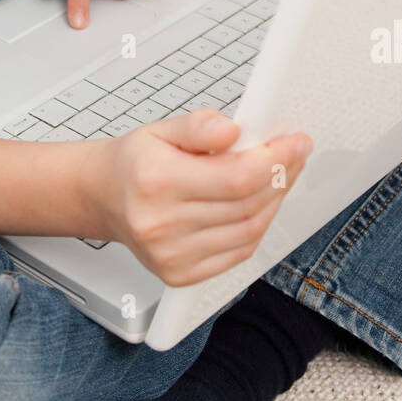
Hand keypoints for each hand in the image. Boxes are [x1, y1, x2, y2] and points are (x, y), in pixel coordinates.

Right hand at [84, 109, 312, 286]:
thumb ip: (198, 126)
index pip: (235, 177)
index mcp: (155, 180)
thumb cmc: (136, 162)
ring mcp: (170, 255)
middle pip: (247, 205)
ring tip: (278, 176)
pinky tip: (258, 204)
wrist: (105, 197)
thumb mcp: (162, 128)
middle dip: (281, 176)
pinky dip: (257, 227)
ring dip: (274, 201)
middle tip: (294, 155)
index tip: (296, 143)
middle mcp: (160, 223)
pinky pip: (238, 253)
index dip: (275, 161)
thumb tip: (231, 129)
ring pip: (249, 230)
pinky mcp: (180, 274)